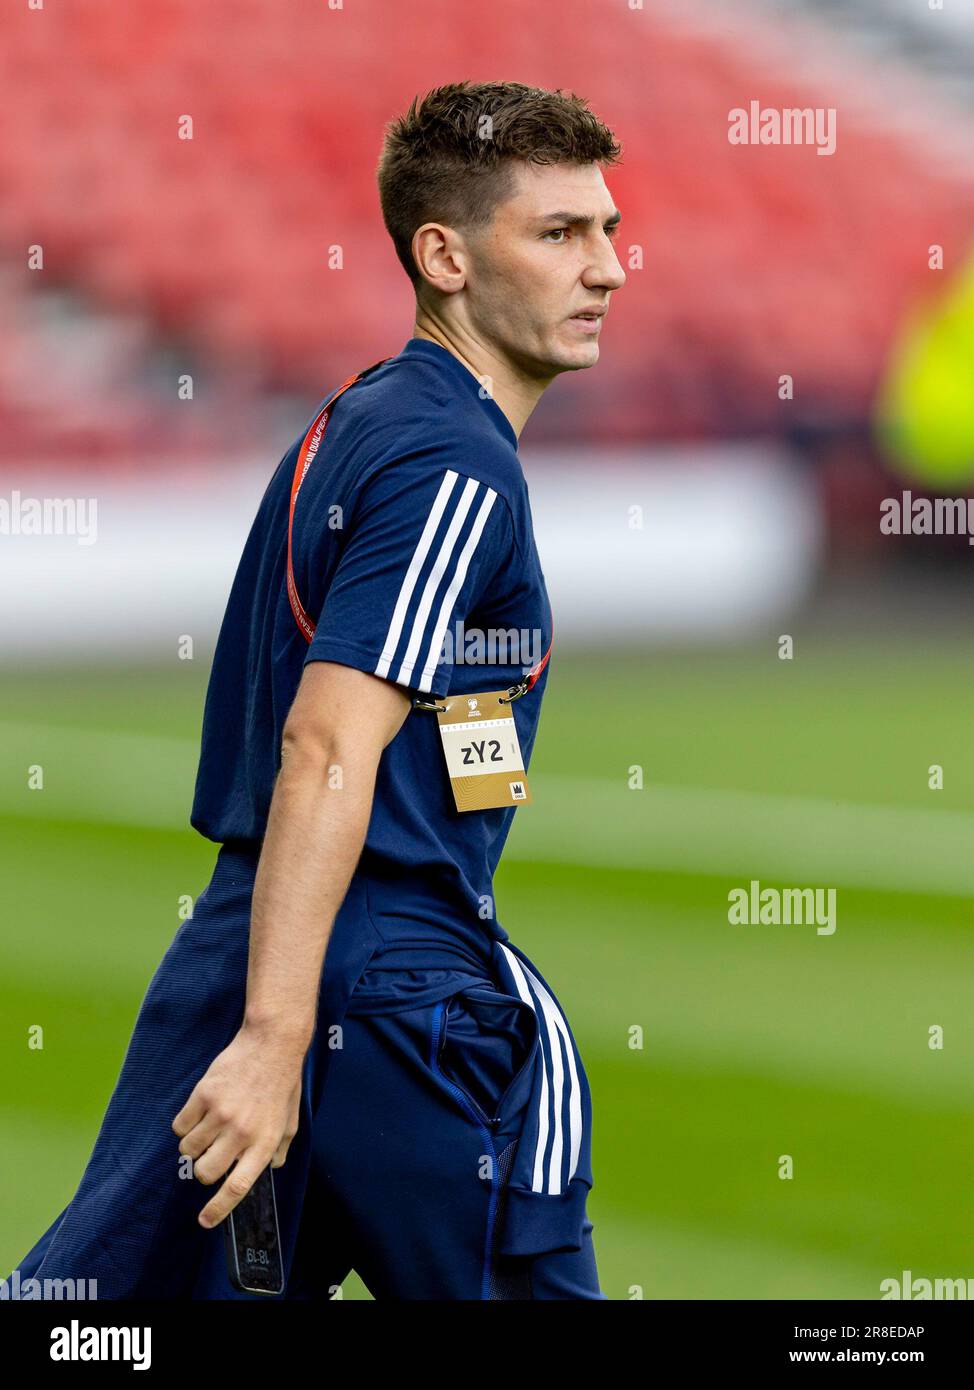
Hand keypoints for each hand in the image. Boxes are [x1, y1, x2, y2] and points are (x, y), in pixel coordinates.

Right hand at [172, 1023, 305, 1228]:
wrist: (271, 1043)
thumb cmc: (283, 1082)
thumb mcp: (290, 1119)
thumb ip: (281, 1147)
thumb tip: (272, 1167)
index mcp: (264, 1142)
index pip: (238, 1187)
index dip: (219, 1209)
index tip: (204, 1221)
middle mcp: (241, 1132)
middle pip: (206, 1172)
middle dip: (204, 1171)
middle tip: (210, 1156)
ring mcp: (220, 1114)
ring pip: (188, 1150)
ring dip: (193, 1146)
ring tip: (207, 1129)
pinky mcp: (203, 1095)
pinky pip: (180, 1126)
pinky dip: (184, 1126)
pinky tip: (198, 1114)